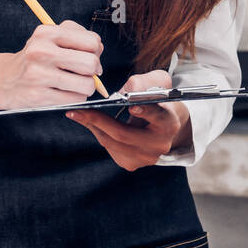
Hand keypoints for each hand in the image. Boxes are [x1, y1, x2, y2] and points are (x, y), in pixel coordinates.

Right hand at [0, 21, 103, 110]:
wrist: (4, 80)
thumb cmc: (35, 58)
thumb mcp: (50, 37)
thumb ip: (77, 36)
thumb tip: (99, 50)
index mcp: (47, 33)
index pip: (92, 41)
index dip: (96, 51)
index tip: (90, 56)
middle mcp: (41, 52)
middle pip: (91, 63)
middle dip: (95, 70)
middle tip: (87, 72)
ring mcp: (39, 75)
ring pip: (87, 84)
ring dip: (86, 86)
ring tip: (75, 82)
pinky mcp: (40, 96)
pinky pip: (76, 99)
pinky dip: (76, 96)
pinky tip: (65, 91)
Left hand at [65, 70, 192, 170]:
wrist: (165, 126)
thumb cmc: (159, 100)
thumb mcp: (158, 83)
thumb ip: (145, 82)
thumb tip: (126, 90)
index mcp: (170, 123)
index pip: (158, 117)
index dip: (146, 112)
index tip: (132, 105)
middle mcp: (160, 144)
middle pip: (125, 135)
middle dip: (99, 121)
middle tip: (79, 111)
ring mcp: (146, 158)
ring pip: (113, 143)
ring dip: (93, 127)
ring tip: (77, 114)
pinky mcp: (132, 164)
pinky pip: (109, 148)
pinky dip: (98, 133)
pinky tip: (89, 122)